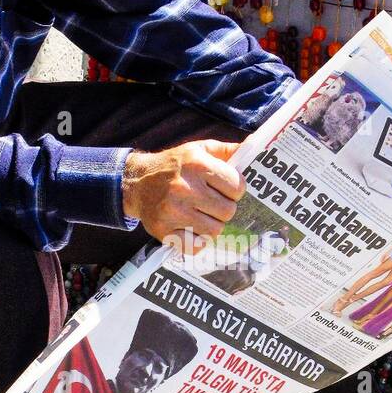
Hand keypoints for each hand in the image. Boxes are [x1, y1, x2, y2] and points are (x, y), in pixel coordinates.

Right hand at [122, 140, 244, 248]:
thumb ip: (228, 151)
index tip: (225, 188)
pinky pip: (196, 246)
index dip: (235, 189)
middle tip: (212, 202)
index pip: (237, 187)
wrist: (137, 182)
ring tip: (201, 214)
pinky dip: (198, 241)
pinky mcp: (164, 231)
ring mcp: (173, 212)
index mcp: (196, 165)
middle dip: (224, 208)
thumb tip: (254, 146)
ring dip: (212, 224)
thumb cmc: (175, 165)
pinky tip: (192, 228)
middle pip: (228, 211)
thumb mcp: (199, 149)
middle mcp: (184, 188)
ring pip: (214, 230)